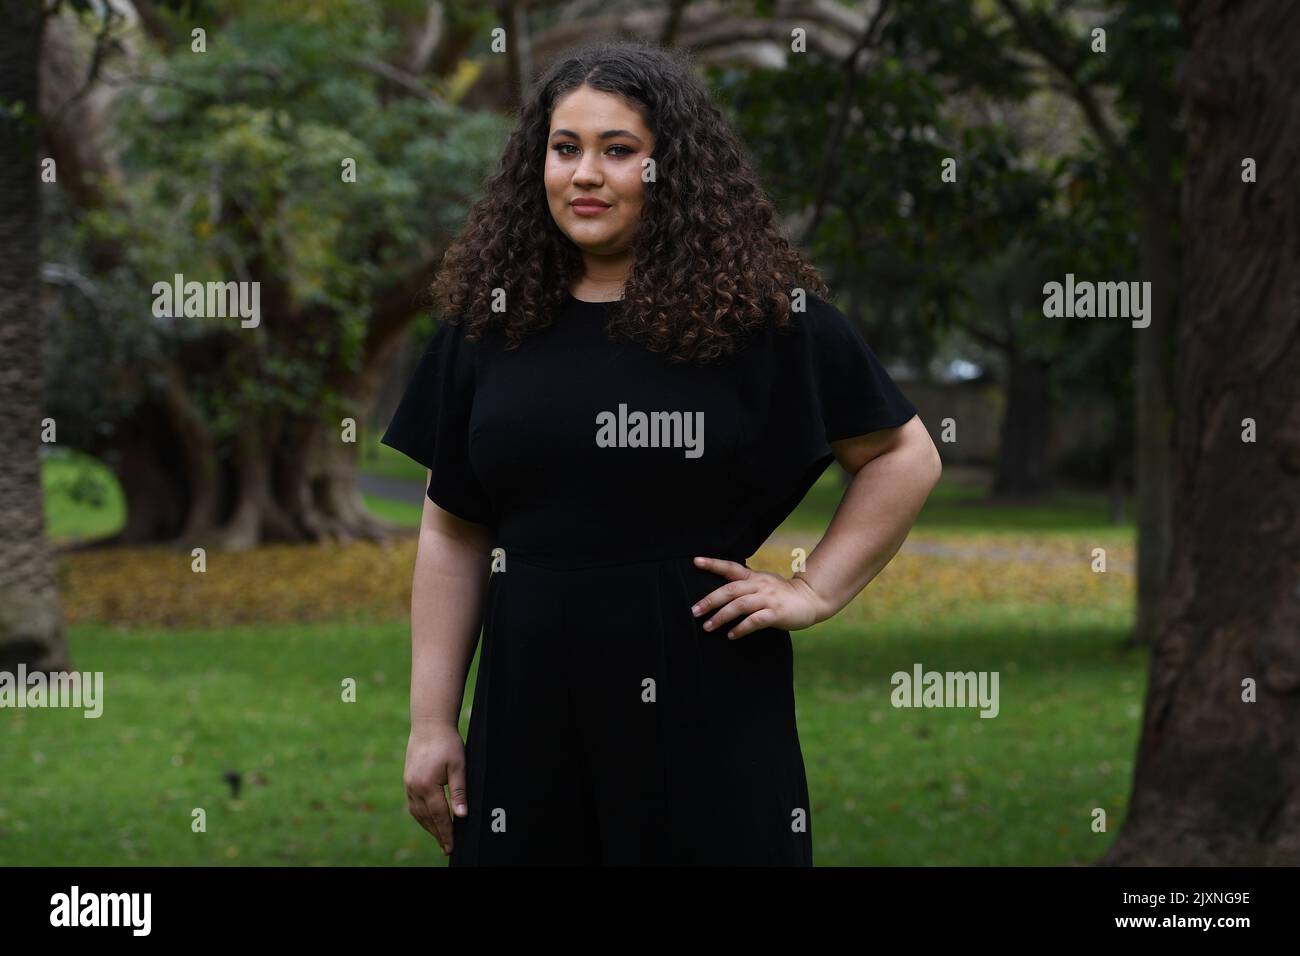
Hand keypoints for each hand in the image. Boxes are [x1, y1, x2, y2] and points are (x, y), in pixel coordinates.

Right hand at [404, 722, 467, 855]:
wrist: (429, 725)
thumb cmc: (448, 743)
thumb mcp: (459, 766)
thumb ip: (460, 792)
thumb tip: (462, 815)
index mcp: (428, 786)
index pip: (440, 816)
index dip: (447, 833)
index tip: (451, 847)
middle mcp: (414, 788)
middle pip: (427, 819)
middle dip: (438, 834)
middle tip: (447, 848)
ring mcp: (409, 785)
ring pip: (418, 814)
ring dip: (428, 827)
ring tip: (440, 837)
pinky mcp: (407, 781)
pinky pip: (413, 805)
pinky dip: (421, 816)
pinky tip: (428, 820)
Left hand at [689, 555, 825, 638]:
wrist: (811, 599)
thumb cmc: (782, 594)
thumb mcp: (763, 583)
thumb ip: (745, 585)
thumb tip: (722, 594)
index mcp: (754, 577)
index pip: (731, 567)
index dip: (713, 564)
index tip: (696, 561)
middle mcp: (759, 585)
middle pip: (730, 590)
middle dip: (709, 601)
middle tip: (694, 611)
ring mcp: (768, 599)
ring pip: (740, 605)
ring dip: (721, 617)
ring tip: (708, 627)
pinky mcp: (776, 613)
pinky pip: (755, 621)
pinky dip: (741, 628)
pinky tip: (731, 635)